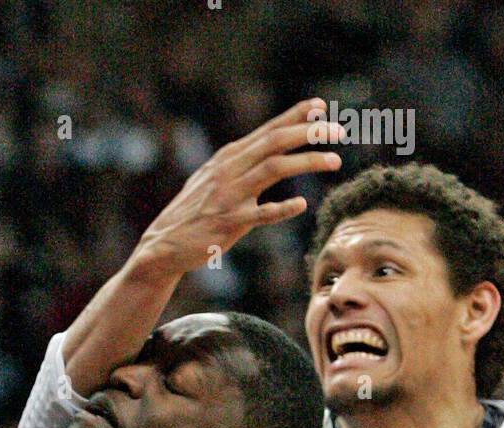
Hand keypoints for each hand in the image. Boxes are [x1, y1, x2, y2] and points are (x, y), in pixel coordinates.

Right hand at [134, 98, 342, 277]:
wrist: (163, 245)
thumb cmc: (192, 213)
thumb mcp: (212, 179)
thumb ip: (239, 164)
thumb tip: (266, 149)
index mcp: (229, 157)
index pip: (269, 129)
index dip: (296, 115)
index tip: (322, 106)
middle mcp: (230, 169)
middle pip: (276, 141)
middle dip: (310, 131)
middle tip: (340, 131)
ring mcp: (229, 195)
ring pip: (274, 168)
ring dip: (307, 161)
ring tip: (334, 161)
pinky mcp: (228, 223)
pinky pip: (260, 213)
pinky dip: (282, 208)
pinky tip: (301, 205)